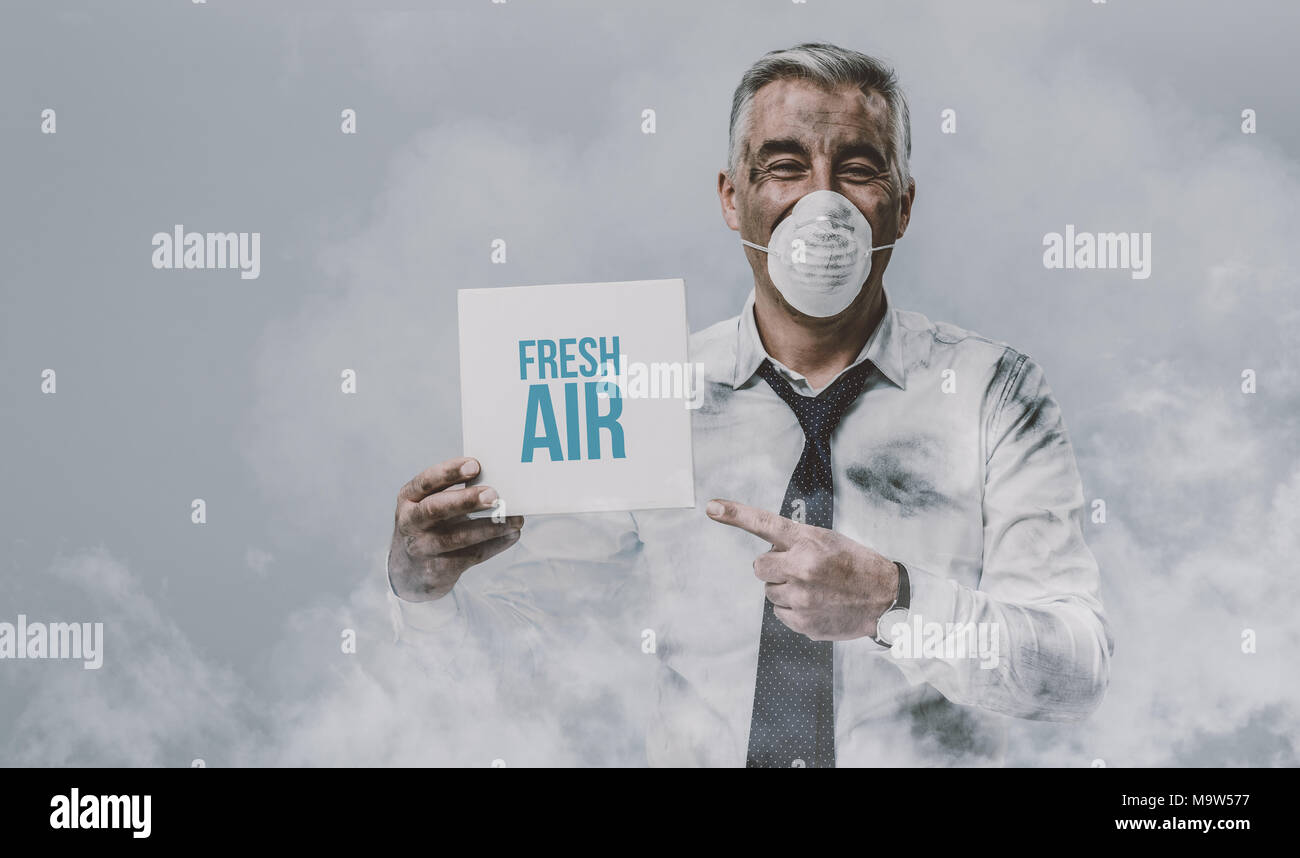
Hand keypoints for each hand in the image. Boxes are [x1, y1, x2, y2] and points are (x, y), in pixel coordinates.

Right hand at [388, 456, 524, 601]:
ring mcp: (422, 548)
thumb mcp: (430, 504)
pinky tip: (511, 535)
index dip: (450, 472)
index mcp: (409, 497)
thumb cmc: (431, 525)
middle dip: (466, 500)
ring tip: (515, 520)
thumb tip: (500, 482)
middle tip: (493, 494)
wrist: (411, 571)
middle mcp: (411, 522)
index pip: (427, 481)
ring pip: (457, 537)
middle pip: (436, 509)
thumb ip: (455, 492)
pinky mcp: (438, 569)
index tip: (476, 465)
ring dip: (490, 527)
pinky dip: (495, 545)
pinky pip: (471, 555)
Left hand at [706, 498, 897, 640]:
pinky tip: (817, 605)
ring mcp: (801, 598)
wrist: (885, 598)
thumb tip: (767, 556)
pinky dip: (793, 611)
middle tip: (800, 570)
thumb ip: (795, 543)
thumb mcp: (828, 541)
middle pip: (759, 567)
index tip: (712, 507)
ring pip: (769, 593)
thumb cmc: (855, 564)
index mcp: (808, 541)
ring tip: (815, 589)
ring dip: (785, 590)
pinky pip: (780, 614)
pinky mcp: (803, 623)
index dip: (735, 514)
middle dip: (774, 568)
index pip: (765, 524)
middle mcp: (801, 567)